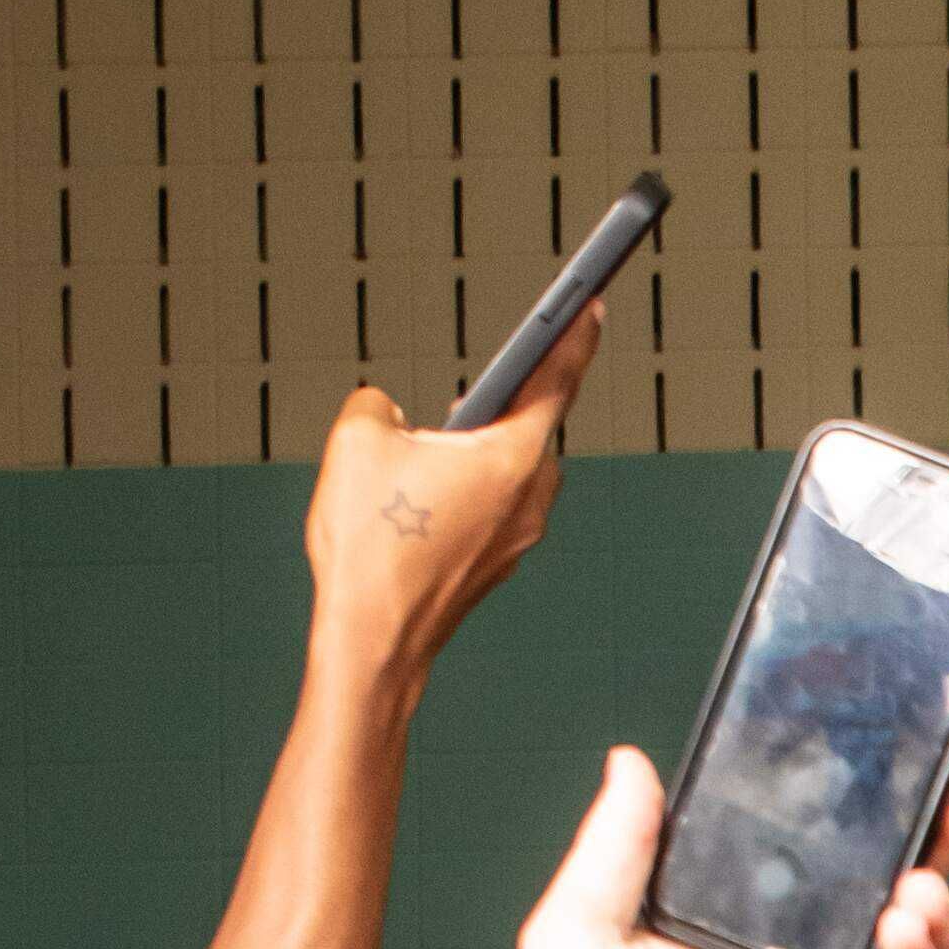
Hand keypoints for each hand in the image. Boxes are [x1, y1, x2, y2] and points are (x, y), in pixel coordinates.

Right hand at [301, 327, 600, 684]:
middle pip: (521, 426)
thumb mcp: (357, 439)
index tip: (591, 308)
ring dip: (464, 458)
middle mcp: (530, 498)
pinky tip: (415, 507)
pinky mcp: (496, 561)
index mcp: (513, 457)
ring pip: (500, 470)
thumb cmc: (374, 550)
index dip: (573, 334)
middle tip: (447, 408)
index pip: (556, 377)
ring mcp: (518, 535)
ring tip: (411, 471)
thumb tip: (386, 413)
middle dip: (482, 411)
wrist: (373, 640)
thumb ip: (377, 403)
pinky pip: (487, 507)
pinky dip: (457, 496)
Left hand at [492, 743, 948, 948]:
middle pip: (865, 892)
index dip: (840, 812)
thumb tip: (631, 765)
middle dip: (922, 842)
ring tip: (926, 875)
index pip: (794, 857)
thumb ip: (616, 844)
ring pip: (901, 946)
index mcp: (714, 934)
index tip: (876, 764)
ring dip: (929, 899)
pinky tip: (908, 925)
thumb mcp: (576, 931)